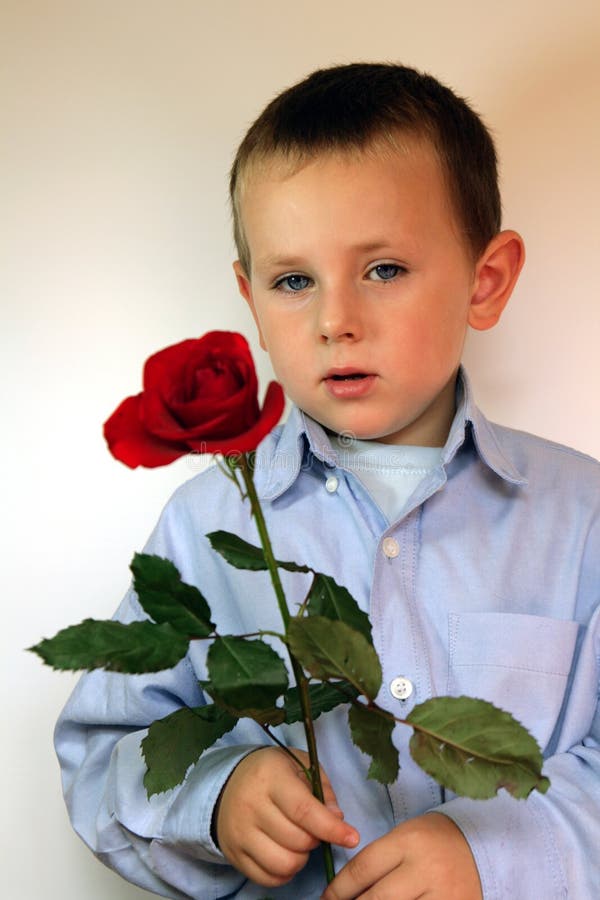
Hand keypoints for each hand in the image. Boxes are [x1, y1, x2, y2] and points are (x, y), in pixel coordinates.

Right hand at [216, 746, 359, 887]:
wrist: (228, 782)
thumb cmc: (273, 773)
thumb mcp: (300, 766)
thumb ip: (323, 790)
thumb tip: (338, 819)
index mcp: (271, 777)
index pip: (303, 810)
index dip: (331, 828)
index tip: (352, 838)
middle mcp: (251, 804)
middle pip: (297, 841)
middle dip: (316, 840)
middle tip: (313, 829)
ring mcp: (239, 832)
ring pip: (284, 864)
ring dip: (301, 859)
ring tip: (299, 843)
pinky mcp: (233, 854)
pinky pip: (267, 879)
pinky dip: (284, 873)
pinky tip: (286, 854)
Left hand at [321, 812, 481, 899]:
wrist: (479, 847)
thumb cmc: (431, 841)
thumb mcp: (404, 838)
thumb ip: (378, 862)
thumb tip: (345, 891)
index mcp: (408, 842)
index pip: (363, 868)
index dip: (338, 889)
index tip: (325, 899)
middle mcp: (424, 869)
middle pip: (376, 899)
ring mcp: (441, 895)